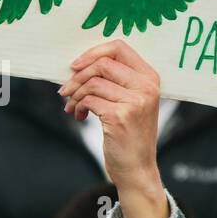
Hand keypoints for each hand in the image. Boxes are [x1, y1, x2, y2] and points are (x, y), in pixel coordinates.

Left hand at [59, 41, 167, 217]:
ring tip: (73, 107)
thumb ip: (116, 80)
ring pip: (92, 83)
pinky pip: (89, 100)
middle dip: (78, 76)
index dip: (93, 52)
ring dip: (75, 95)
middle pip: (102, 63)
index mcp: (150, 78)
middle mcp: (146, 87)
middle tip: (66, 90)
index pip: (119, 48)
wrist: (137, 169)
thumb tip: (80, 63)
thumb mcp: (131, 102)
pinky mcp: (119, 116)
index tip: (75, 65)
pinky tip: (79, 116)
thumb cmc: (130, 134)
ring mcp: (134, 102)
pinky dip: (78, 107)